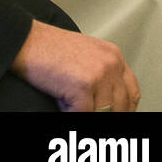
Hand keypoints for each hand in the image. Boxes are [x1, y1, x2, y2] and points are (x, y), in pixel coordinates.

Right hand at [11, 20, 140, 111]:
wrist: (28, 40)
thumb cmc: (51, 49)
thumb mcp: (87, 57)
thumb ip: (101, 75)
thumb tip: (104, 102)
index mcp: (115, 57)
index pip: (132, 92)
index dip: (127, 109)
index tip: (121, 116)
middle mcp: (112, 64)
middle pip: (122, 104)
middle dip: (110, 116)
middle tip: (95, 120)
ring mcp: (99, 74)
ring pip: (104, 111)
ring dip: (89, 115)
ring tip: (74, 111)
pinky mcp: (82, 85)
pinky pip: (84, 113)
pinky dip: (73, 116)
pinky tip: (64, 110)